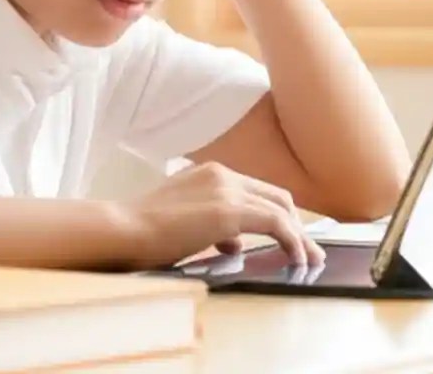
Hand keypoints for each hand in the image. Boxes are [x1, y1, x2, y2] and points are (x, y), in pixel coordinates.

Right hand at [119, 162, 325, 268]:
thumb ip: (212, 227)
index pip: (256, 190)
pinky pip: (277, 225)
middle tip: (306, 249)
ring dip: (300, 237)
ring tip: (310, 260)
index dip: (277, 213)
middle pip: (276, 196)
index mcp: (211, 172)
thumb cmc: (142, 232)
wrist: (122, 229)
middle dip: (296, 224)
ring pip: (282, 210)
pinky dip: (292, 242)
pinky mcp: (229, 211)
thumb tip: (233, 244)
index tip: (288, 235)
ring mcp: (227, 190)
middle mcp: (223, 174)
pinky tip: (297, 259)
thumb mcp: (183, 222)